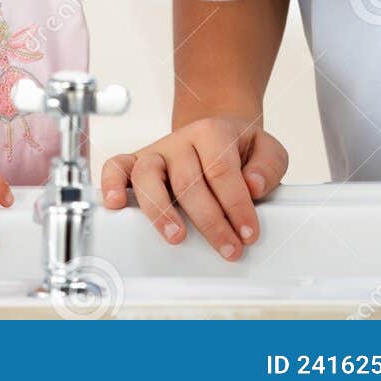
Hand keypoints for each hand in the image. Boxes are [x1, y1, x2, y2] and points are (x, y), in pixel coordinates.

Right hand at [99, 115, 288, 259]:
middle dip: (210, 220)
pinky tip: (117, 205)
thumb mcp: (266, 149)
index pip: (222, 170)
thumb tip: (253, 185)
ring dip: (161, 209)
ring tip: (177, 236)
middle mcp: (180, 140)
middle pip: (188, 180)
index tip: (249, 233)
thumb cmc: (238, 149)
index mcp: (212, 132)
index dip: (236, 205)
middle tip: (229, 248)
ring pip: (148, 175)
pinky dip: (111, 184)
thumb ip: (269, 164)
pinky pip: (115, 167)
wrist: (216, 134)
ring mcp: (156, 152)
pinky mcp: (136, 163)